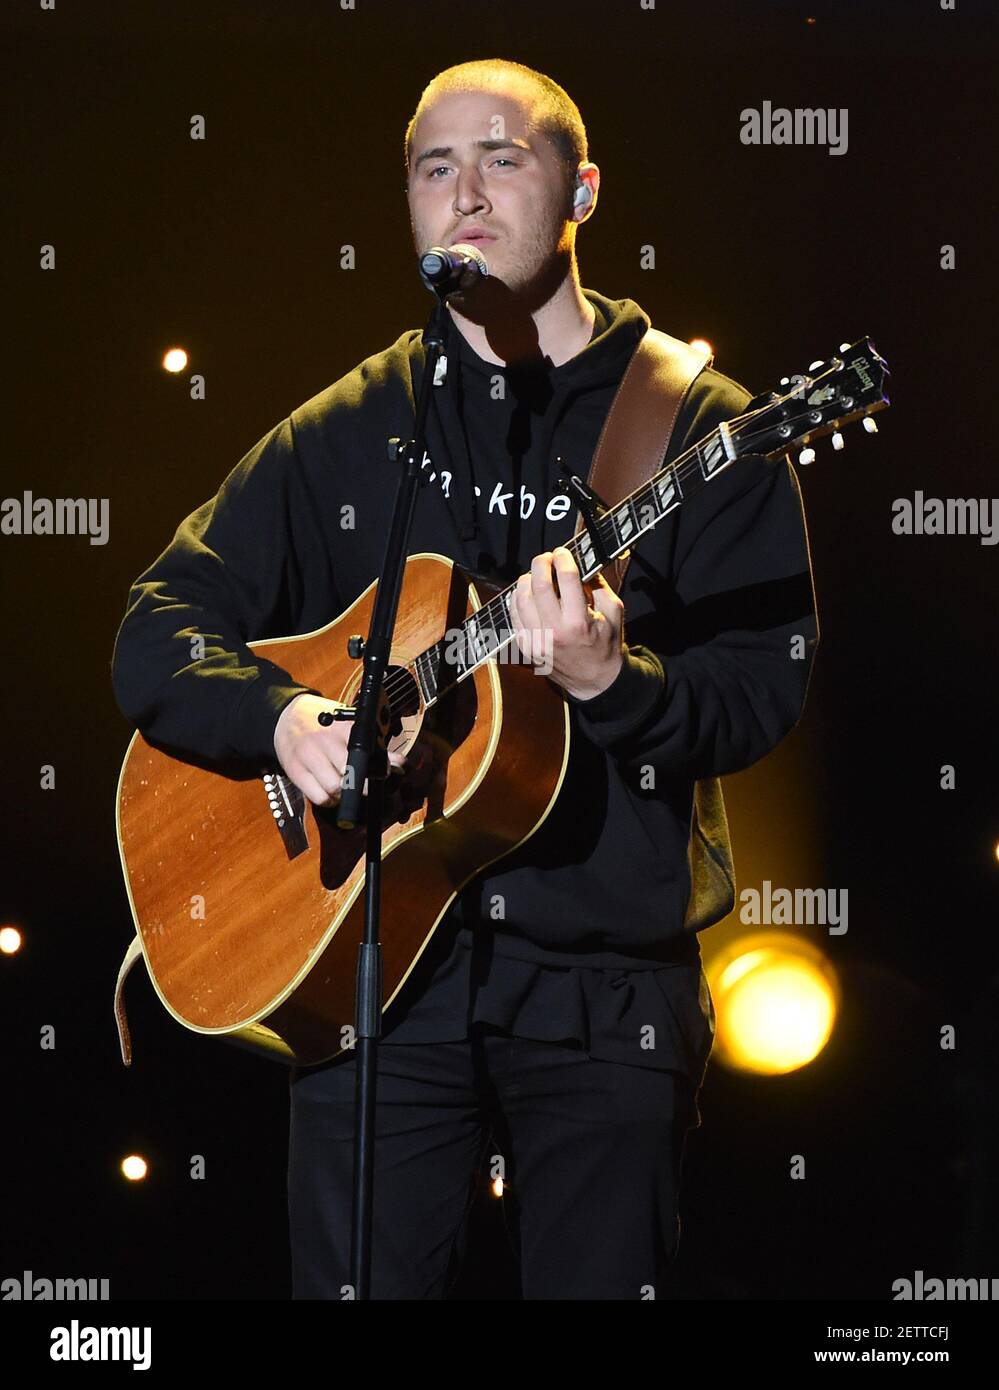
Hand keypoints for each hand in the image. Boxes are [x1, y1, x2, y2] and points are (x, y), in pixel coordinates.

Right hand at [273, 692, 406, 806]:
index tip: (385, 774)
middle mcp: (325, 741)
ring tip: (345, 789)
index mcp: (343, 728)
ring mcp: (308, 757)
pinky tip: (330, 793)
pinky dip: (328, 800)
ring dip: (344, 795)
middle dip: (362, 785)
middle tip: (366, 787)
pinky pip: (317, 797)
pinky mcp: (295, 771)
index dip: (378, 768)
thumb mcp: (348, 726)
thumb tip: (400, 762)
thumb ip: (374, 744)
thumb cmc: (323, 722)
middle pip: (349, 774)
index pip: (365, 751)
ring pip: (333, 789)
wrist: (285, 716)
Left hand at [508, 547, 624, 700]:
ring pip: (520, 597)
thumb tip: (582, 563)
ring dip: (528, 579)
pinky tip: (529, 593)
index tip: (563, 552)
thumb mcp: (614, 613)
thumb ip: (599, 586)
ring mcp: (536, 640)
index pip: (566, 578)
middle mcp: (554, 631)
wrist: (593, 681)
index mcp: (579, 622)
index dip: (563, 558)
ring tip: (538, 575)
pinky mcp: (526, 646)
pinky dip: (518, 598)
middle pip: (538, 584)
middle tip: (547, 558)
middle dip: (541, 563)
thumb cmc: (605, 645)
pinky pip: (514, 614)